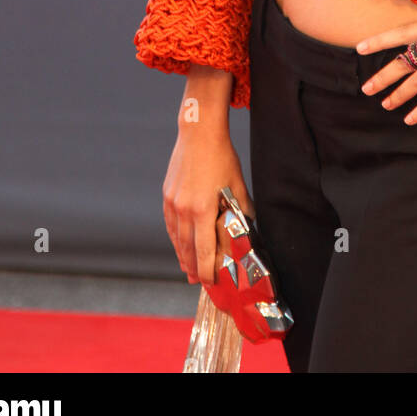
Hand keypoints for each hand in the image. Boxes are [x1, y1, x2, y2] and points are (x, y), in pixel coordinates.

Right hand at [163, 130, 255, 285]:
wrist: (199, 133)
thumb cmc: (222, 157)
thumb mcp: (237, 184)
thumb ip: (243, 208)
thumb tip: (249, 226)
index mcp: (203, 210)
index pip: (203, 250)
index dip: (206, 269)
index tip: (210, 281)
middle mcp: (184, 210)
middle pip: (187, 249)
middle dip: (193, 268)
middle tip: (198, 282)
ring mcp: (173, 203)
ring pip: (176, 238)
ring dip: (182, 256)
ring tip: (187, 269)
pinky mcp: (167, 195)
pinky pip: (170, 224)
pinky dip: (175, 238)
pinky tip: (179, 245)